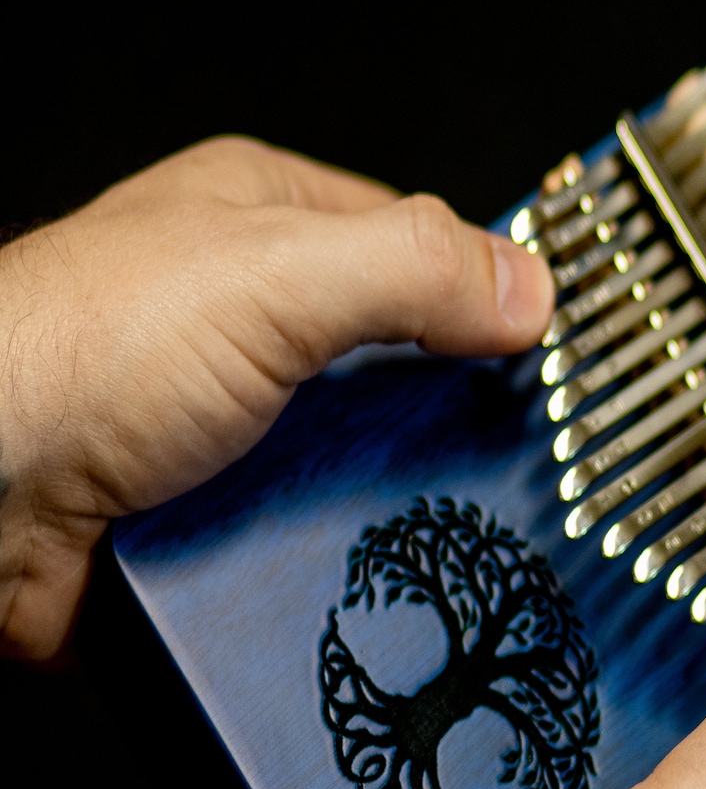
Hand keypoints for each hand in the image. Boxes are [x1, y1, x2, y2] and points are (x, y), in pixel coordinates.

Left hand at [0, 137, 553, 658]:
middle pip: (393, 357)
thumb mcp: (271, 276)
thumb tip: (526, 288)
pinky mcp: (219, 508)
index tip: (542, 354)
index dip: (481, 292)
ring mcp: (232, 418)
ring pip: (361, 452)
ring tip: (456, 521)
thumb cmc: (79, 358)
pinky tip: (379, 565)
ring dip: (400, 489)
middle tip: (510, 455)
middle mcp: (244, 317)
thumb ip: (409, 269)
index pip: (410, 241)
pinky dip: (351, 547)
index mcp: (258, 223)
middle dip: (449, 408)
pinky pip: (317, 526)